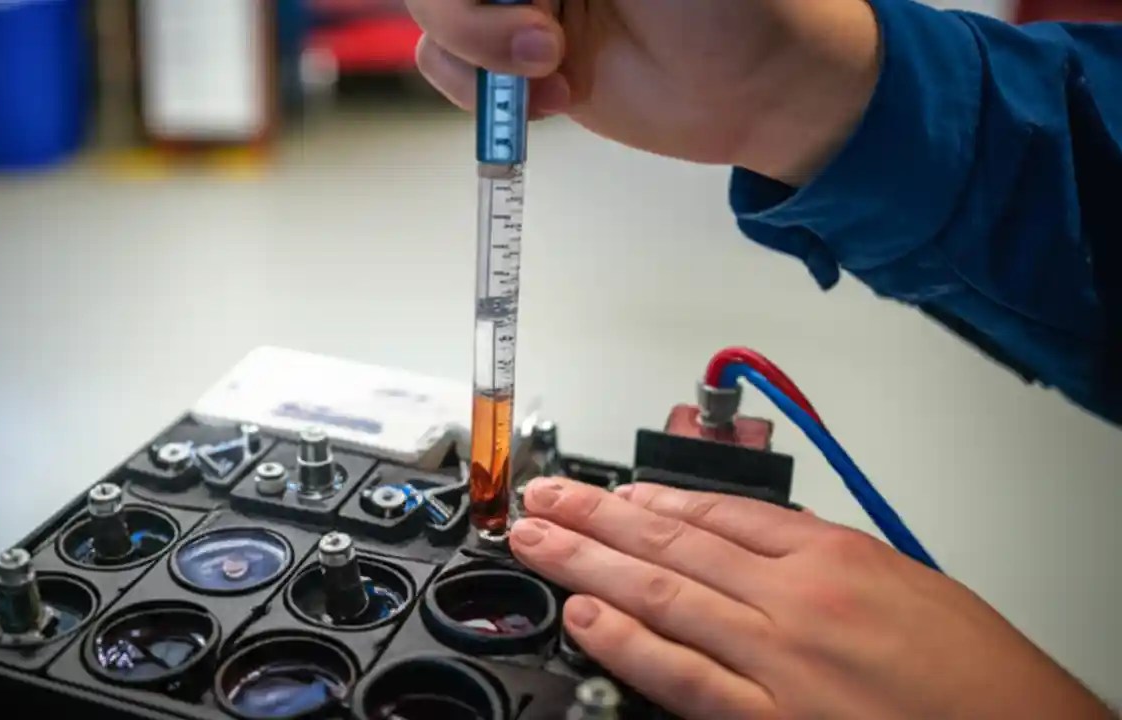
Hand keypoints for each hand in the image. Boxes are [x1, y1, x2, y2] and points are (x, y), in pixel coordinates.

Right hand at [406, 0, 881, 183]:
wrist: (756, 87)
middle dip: (476, 11)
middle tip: (543, 37)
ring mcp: (517, 0)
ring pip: (435, 11)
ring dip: (480, 49)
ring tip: (554, 68)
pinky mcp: (512, 59)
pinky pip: (446, 63)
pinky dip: (480, 88)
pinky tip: (552, 95)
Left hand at [510, 478, 1112, 718]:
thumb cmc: (982, 678)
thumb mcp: (909, 585)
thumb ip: (825, 559)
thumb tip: (758, 539)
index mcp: (835, 555)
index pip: (720, 511)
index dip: (652, 496)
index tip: (611, 488)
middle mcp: (798, 598)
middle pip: (674, 539)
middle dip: (598, 516)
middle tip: (546, 498)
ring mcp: (778, 661)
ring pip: (662, 593)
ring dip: (588, 562)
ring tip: (540, 539)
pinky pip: (681, 673)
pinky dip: (626, 641)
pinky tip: (583, 616)